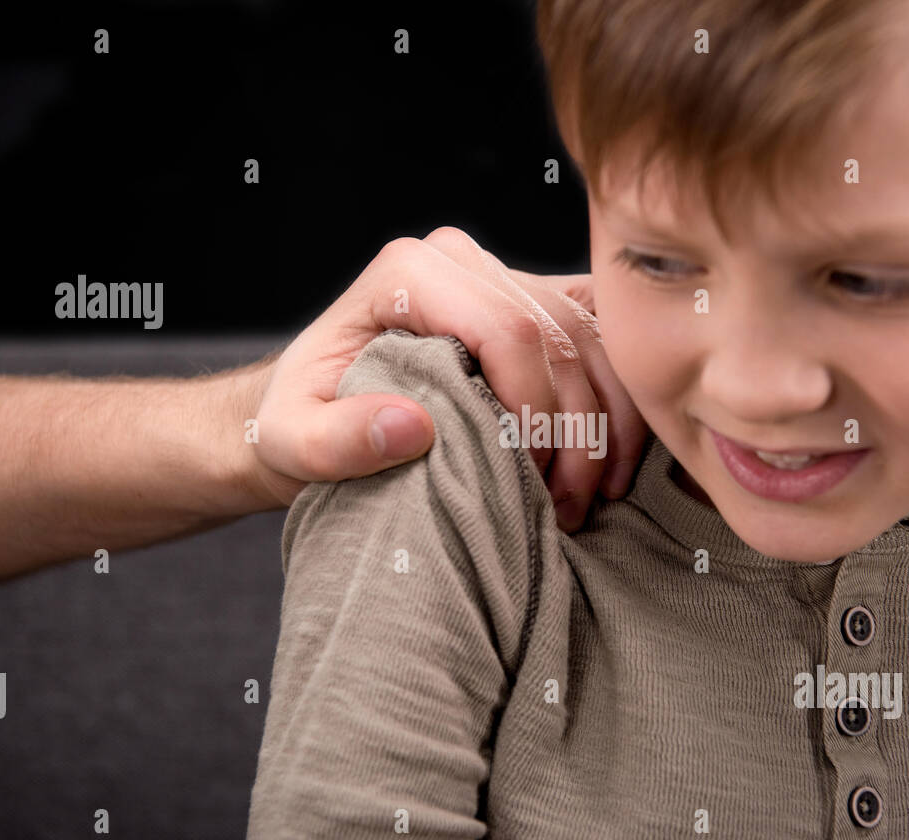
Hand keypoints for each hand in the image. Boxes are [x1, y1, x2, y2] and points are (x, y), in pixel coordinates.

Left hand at [247, 226, 647, 530]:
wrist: (312, 410)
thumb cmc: (298, 422)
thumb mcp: (290, 443)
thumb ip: (335, 439)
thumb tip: (413, 425)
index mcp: (409, 273)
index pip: (508, 329)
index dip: (534, 410)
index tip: (529, 480)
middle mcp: (463, 261)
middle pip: (560, 334)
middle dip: (578, 428)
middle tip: (567, 508)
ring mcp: (504, 277)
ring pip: (594, 338)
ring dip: (609, 423)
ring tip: (592, 497)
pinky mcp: (532, 306)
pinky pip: (600, 339)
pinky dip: (619, 401)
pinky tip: (613, 462)